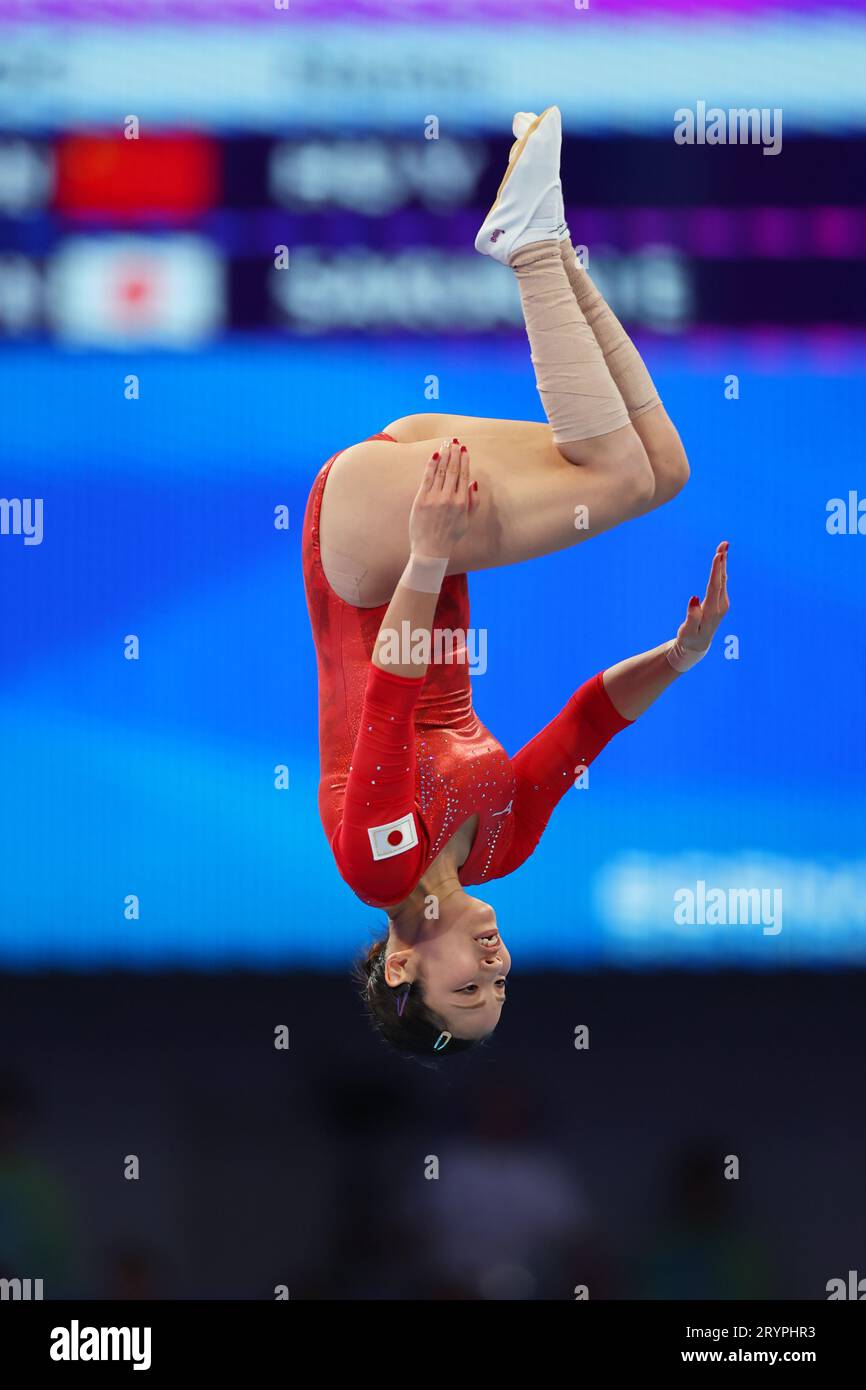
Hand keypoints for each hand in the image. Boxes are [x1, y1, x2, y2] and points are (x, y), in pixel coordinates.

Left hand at [408, 438, 476, 557]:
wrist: (431, 549)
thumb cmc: (450, 536)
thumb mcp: (467, 521)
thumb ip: (474, 502)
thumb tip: (474, 482)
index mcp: (462, 502)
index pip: (464, 475)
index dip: (464, 460)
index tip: (464, 449)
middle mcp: (449, 498)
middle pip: (453, 470)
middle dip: (454, 454)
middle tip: (455, 442)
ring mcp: (435, 498)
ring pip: (441, 471)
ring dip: (444, 455)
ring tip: (445, 445)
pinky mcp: (421, 500)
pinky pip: (427, 478)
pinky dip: (431, 465)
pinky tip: (434, 455)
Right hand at [676, 541, 729, 653]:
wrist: (698, 644)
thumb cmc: (690, 638)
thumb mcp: (688, 631)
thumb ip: (691, 616)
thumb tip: (694, 598)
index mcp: (712, 611)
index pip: (715, 587)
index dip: (716, 570)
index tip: (718, 555)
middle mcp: (721, 605)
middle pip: (721, 580)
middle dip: (722, 561)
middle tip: (724, 544)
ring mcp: (722, 602)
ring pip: (723, 579)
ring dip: (723, 562)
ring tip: (724, 546)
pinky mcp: (721, 600)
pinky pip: (721, 581)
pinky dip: (721, 568)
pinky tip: (721, 559)